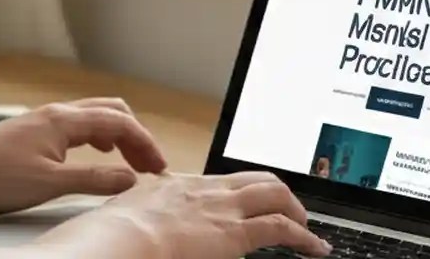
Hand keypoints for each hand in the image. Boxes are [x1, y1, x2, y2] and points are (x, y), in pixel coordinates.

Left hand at [0, 98, 167, 215]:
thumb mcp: (50, 184)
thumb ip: (93, 180)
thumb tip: (130, 179)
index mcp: (66, 120)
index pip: (120, 122)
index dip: (144, 143)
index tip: (159, 167)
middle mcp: (59, 113)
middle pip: (112, 111)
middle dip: (136, 135)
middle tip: (148, 164)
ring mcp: (45, 119)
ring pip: (95, 116)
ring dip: (118, 135)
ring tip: (129, 161)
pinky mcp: (35, 130)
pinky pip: (79, 125)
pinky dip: (99, 136)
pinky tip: (96, 154)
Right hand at [42, 172, 331, 258]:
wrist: (123, 237)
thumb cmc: (116, 232)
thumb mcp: (130, 210)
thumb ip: (144, 207)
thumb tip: (137, 213)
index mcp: (183, 184)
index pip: (227, 180)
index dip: (248, 190)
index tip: (255, 201)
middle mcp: (210, 189)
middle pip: (259, 180)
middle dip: (281, 195)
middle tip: (292, 212)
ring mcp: (225, 208)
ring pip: (277, 197)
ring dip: (297, 213)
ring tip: (307, 231)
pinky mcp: (236, 233)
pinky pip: (282, 229)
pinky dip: (304, 237)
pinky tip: (313, 247)